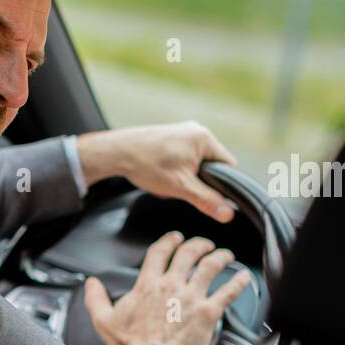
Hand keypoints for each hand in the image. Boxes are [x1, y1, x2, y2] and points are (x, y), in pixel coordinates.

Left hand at [77, 121, 239, 222]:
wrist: (116, 153)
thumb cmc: (146, 165)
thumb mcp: (180, 187)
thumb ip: (206, 200)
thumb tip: (228, 213)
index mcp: (205, 138)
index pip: (229, 166)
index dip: (222, 185)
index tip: (207, 195)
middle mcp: (196, 130)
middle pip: (211, 165)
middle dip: (198, 182)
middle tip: (180, 188)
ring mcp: (182, 132)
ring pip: (195, 163)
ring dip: (184, 178)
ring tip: (167, 181)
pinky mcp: (170, 137)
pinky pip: (183, 158)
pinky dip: (175, 171)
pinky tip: (160, 175)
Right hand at [83, 231, 251, 344]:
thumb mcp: (104, 321)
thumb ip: (96, 299)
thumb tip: (90, 284)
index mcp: (148, 285)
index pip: (160, 252)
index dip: (169, 241)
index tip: (176, 238)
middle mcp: (171, 286)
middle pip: (188, 253)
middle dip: (198, 244)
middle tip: (204, 244)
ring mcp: (191, 297)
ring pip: (211, 266)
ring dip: (220, 256)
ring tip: (225, 255)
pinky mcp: (209, 312)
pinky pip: (229, 291)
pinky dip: (239, 281)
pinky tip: (244, 277)